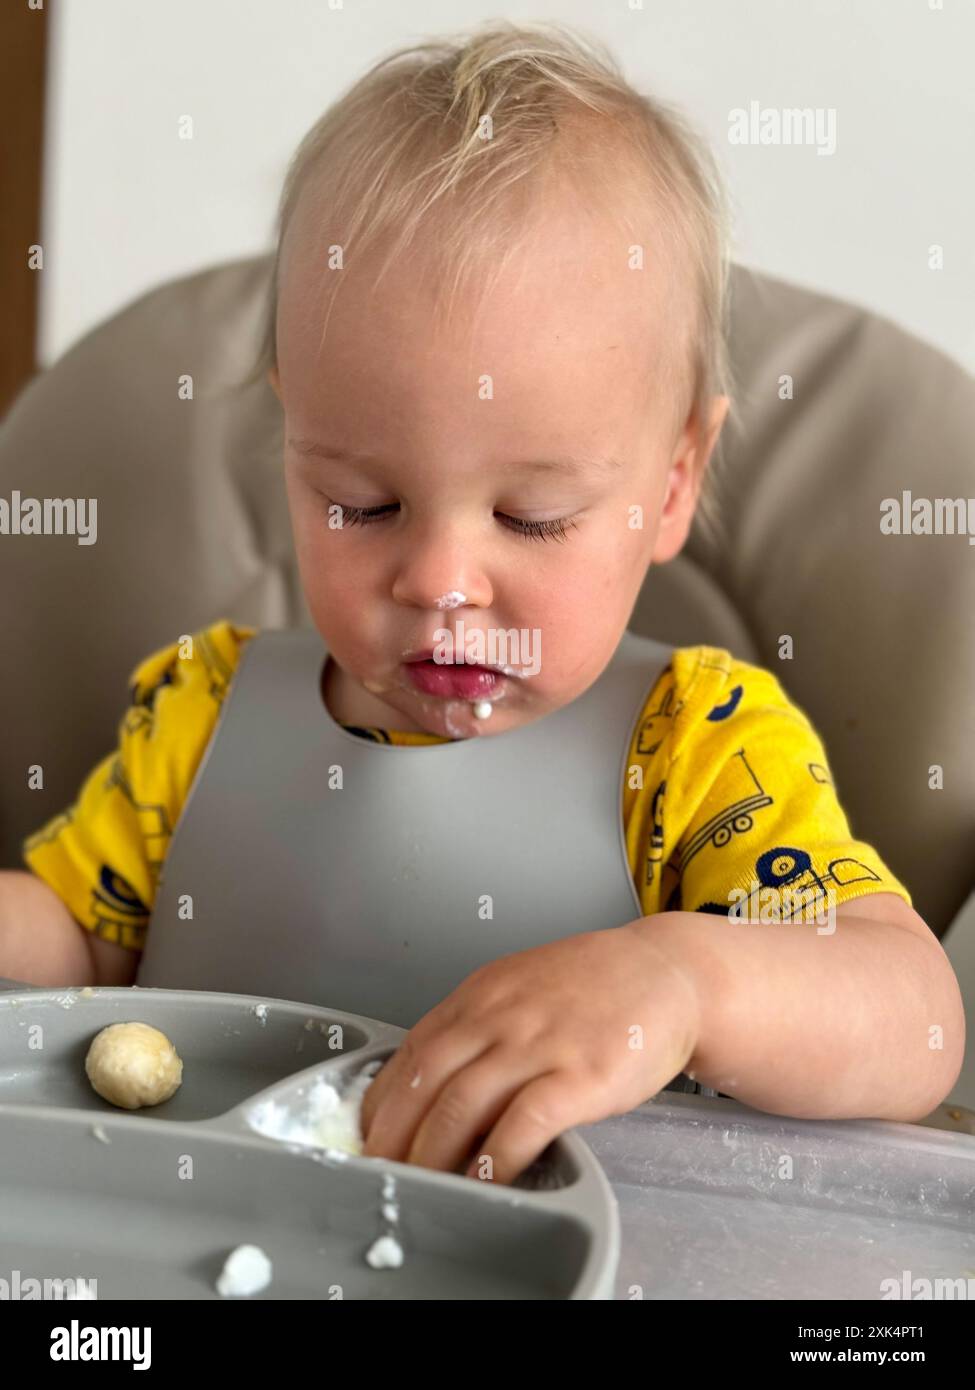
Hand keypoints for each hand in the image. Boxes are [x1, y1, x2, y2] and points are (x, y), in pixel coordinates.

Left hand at [359, 919, 701, 1184]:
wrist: (668, 973)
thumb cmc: (598, 986)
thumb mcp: (523, 987)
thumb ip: (479, 1025)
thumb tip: (431, 1079)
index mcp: (482, 995)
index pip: (412, 1051)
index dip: (381, 1100)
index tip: (366, 1136)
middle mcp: (501, 1015)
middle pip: (425, 1080)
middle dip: (392, 1135)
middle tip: (379, 1172)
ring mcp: (540, 1044)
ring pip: (461, 1104)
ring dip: (431, 1155)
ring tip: (418, 1188)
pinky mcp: (580, 1076)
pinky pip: (523, 1124)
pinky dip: (495, 1160)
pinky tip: (485, 1184)